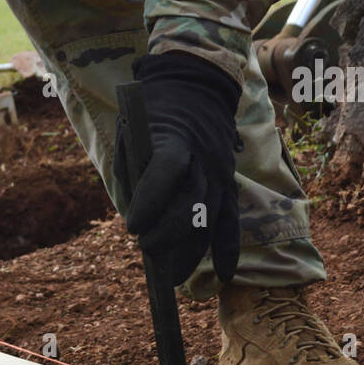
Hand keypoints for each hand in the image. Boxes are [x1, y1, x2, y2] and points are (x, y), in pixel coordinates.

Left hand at [113, 51, 241, 286]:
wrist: (195, 87)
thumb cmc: (153, 112)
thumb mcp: (131, 128)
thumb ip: (131, 170)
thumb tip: (132, 217)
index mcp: (175, 137)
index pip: (165, 172)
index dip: (150, 202)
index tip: (132, 227)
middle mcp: (203, 157)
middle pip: (191, 203)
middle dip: (167, 234)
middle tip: (145, 248)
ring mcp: (220, 171)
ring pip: (210, 218)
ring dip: (192, 251)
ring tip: (172, 277)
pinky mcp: (228, 182)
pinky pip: (232, 218)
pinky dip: (228, 247)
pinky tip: (224, 274)